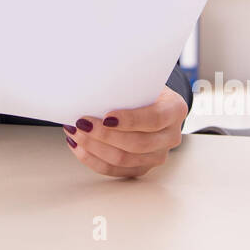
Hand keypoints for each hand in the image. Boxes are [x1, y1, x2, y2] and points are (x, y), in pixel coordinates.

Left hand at [64, 86, 186, 177]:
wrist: (151, 102)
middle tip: (81, 123)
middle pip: (137, 143)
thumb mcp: (141, 79)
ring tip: (74, 132)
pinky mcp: (142, 167)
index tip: (106, 116)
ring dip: (94, 147)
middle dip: (104, 135)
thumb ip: (125, 82)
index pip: (155, 119)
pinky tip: (78, 146)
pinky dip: (92, 159)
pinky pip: (115, 170)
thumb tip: (93, 82)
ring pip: (123, 159)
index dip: (130, 120)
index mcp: (175, 109)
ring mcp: (157, 155)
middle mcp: (170, 136)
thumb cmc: (143, 88)